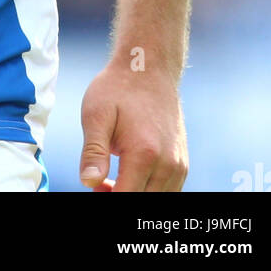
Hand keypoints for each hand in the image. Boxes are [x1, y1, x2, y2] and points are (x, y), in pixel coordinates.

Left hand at [79, 61, 188, 191]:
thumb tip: (88, 182)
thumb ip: (93, 151)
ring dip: (135, 196)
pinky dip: (149, 191)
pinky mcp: (182, 163)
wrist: (149, 67)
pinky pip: (168, 192)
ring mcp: (179, 165)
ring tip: (113, 178)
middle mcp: (168, 164)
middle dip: (119, 198)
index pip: (125, 199)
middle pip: (143, 204)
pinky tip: (130, 175)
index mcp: (144, 154)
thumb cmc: (118, 88)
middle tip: (100, 182)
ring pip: (157, 201)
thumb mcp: (96, 114)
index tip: (94, 188)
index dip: (106, 199)